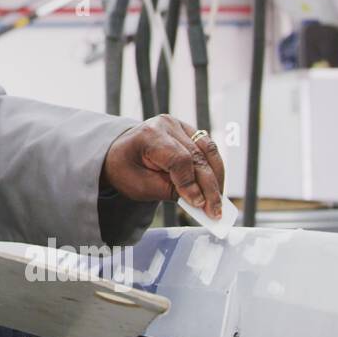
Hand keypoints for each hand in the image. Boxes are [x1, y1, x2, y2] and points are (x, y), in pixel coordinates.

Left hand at [100, 114, 225, 218]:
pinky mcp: (188, 130)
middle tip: (215, 212)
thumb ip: (171, 192)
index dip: (191, 183)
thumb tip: (201, 201)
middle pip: (197, 156)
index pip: (179, 159)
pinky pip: (208, 149)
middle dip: (209, 187)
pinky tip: (215, 188)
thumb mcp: (141, 186)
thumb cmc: (126, 171)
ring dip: (217, 178)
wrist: (119, 154)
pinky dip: (214, 169)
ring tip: (218, 202)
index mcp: (149, 135)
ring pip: (208, 151)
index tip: (198, 204)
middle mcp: (166, 124)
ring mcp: (179, 125)